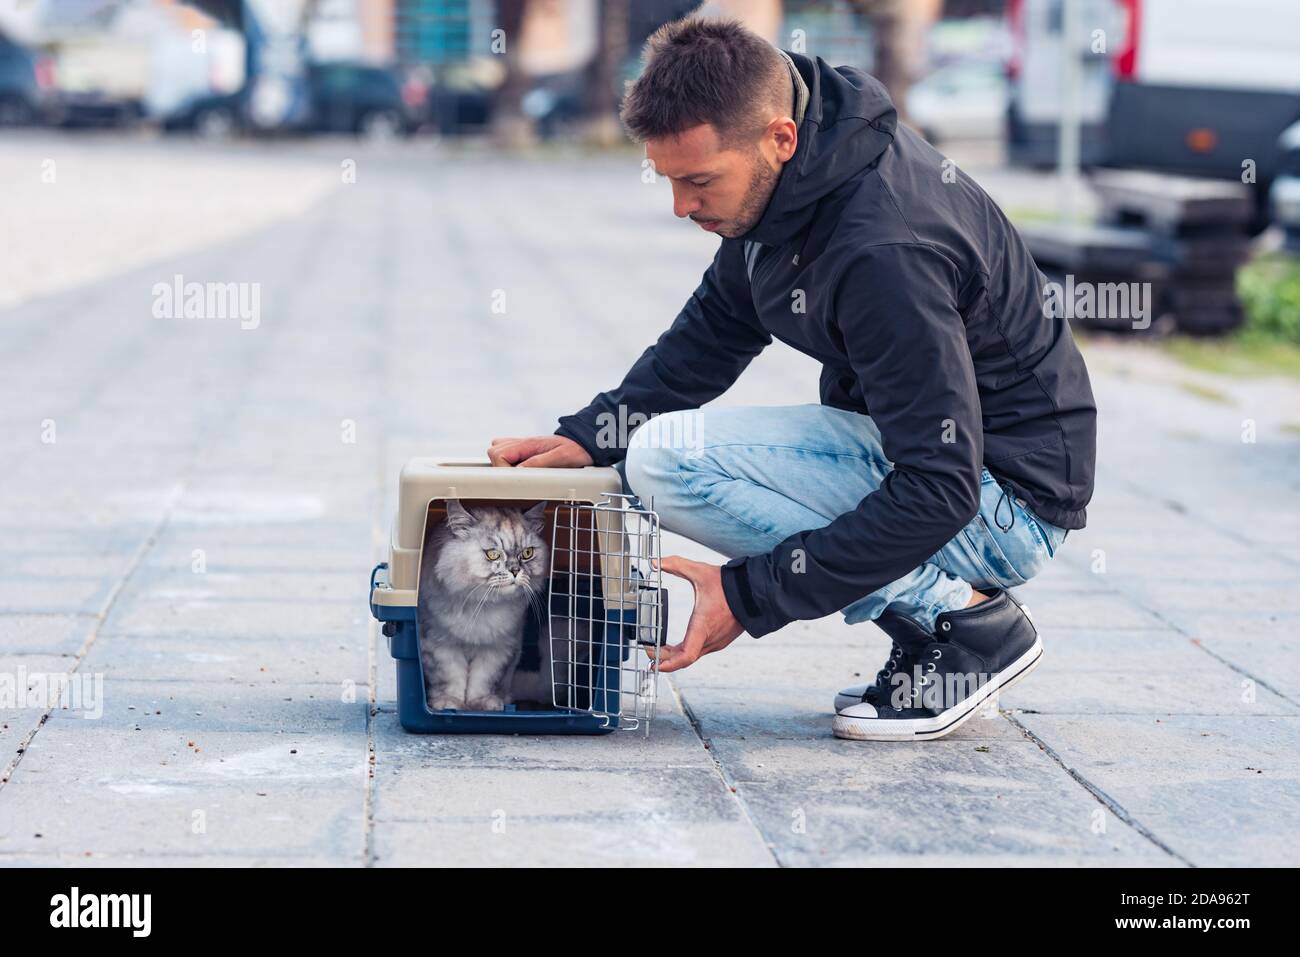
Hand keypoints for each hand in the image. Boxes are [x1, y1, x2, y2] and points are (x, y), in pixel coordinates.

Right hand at [486, 435, 592, 467]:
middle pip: (493, 451)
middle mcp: (522, 443)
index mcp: (528, 443)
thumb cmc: (576, 449)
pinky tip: (520, 471)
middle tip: (516, 477)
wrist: (585, 443)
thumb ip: (538, 463)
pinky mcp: (525, 450)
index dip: (502, 469)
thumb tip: (519, 470)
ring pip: (497, 452)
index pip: (498, 453)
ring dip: (502, 464)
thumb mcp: (561, 458)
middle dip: (500, 467)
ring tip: (518, 474)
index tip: (513, 478)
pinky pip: (506, 454)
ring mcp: (522, 446)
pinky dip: (508, 463)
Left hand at [650, 556, 744, 672]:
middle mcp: (711, 639)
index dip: (667, 663)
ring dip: (676, 655)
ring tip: (660, 649)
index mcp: (703, 626)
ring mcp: (717, 642)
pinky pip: (701, 650)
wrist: (754, 590)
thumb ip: (676, 565)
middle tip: (650, 652)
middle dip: (665, 658)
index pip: (685, 656)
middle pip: (684, 659)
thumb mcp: (699, 571)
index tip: (653, 662)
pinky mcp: (722, 640)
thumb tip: (656, 562)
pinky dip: (687, 651)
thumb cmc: (728, 584)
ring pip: (693, 656)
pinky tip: (678, 645)